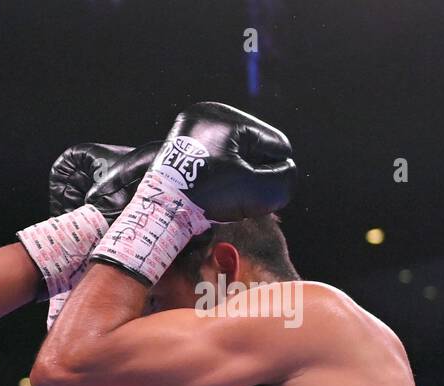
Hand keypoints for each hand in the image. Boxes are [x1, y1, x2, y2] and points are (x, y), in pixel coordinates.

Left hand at [152, 101, 294, 222]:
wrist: (155, 212)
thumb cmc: (203, 197)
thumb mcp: (253, 190)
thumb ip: (282, 181)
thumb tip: (288, 171)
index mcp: (224, 116)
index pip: (275, 144)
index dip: (271, 172)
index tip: (248, 190)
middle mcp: (205, 114)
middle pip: (253, 147)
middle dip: (252, 172)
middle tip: (232, 194)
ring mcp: (190, 129)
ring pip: (235, 155)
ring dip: (238, 176)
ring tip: (220, 194)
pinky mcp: (181, 146)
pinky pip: (215, 160)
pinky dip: (219, 176)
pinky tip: (210, 191)